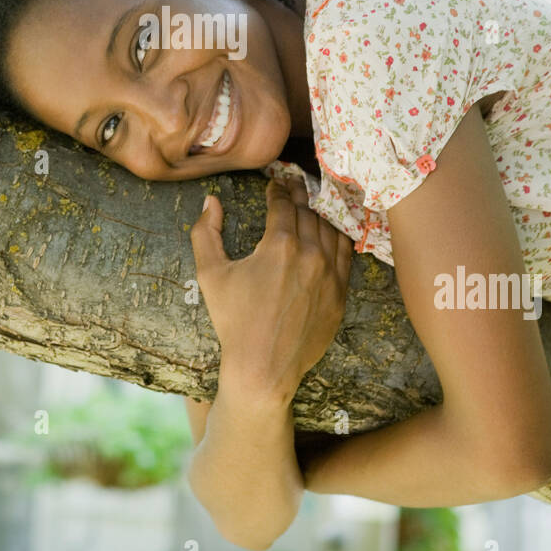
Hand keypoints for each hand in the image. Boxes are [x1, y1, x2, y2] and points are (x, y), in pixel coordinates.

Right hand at [190, 175, 353, 404]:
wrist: (263, 367)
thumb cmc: (233, 321)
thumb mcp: (210, 274)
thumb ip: (205, 232)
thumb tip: (211, 200)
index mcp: (279, 245)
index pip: (282, 204)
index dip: (277, 189)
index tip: (275, 182)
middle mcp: (310, 254)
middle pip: (308, 213)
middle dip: (298, 196)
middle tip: (294, 184)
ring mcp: (330, 275)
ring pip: (329, 230)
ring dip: (319, 214)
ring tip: (311, 205)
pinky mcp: (340, 294)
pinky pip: (345, 255)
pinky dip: (337, 238)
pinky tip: (329, 233)